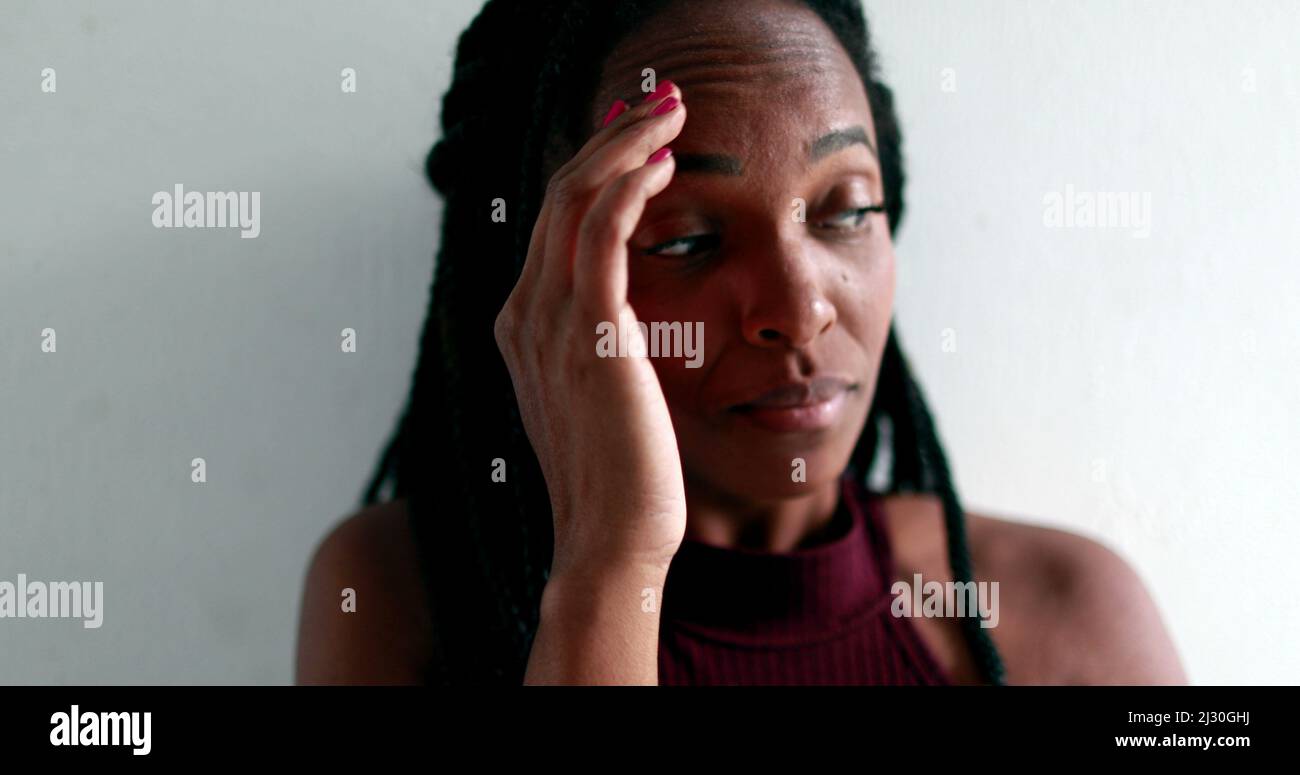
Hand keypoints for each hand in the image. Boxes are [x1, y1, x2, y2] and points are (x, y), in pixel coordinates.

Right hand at [494, 83, 688, 579]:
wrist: (611, 542)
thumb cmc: (620, 476)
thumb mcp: (597, 395)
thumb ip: (596, 344)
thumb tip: (622, 312)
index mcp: (523, 325)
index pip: (552, 221)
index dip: (595, 167)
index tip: (643, 137)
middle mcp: (524, 313)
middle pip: (558, 194)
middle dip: (610, 135)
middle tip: (660, 99)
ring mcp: (549, 322)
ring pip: (576, 199)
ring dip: (625, 142)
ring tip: (672, 110)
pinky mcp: (591, 333)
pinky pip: (603, 233)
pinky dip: (631, 185)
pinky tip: (667, 162)